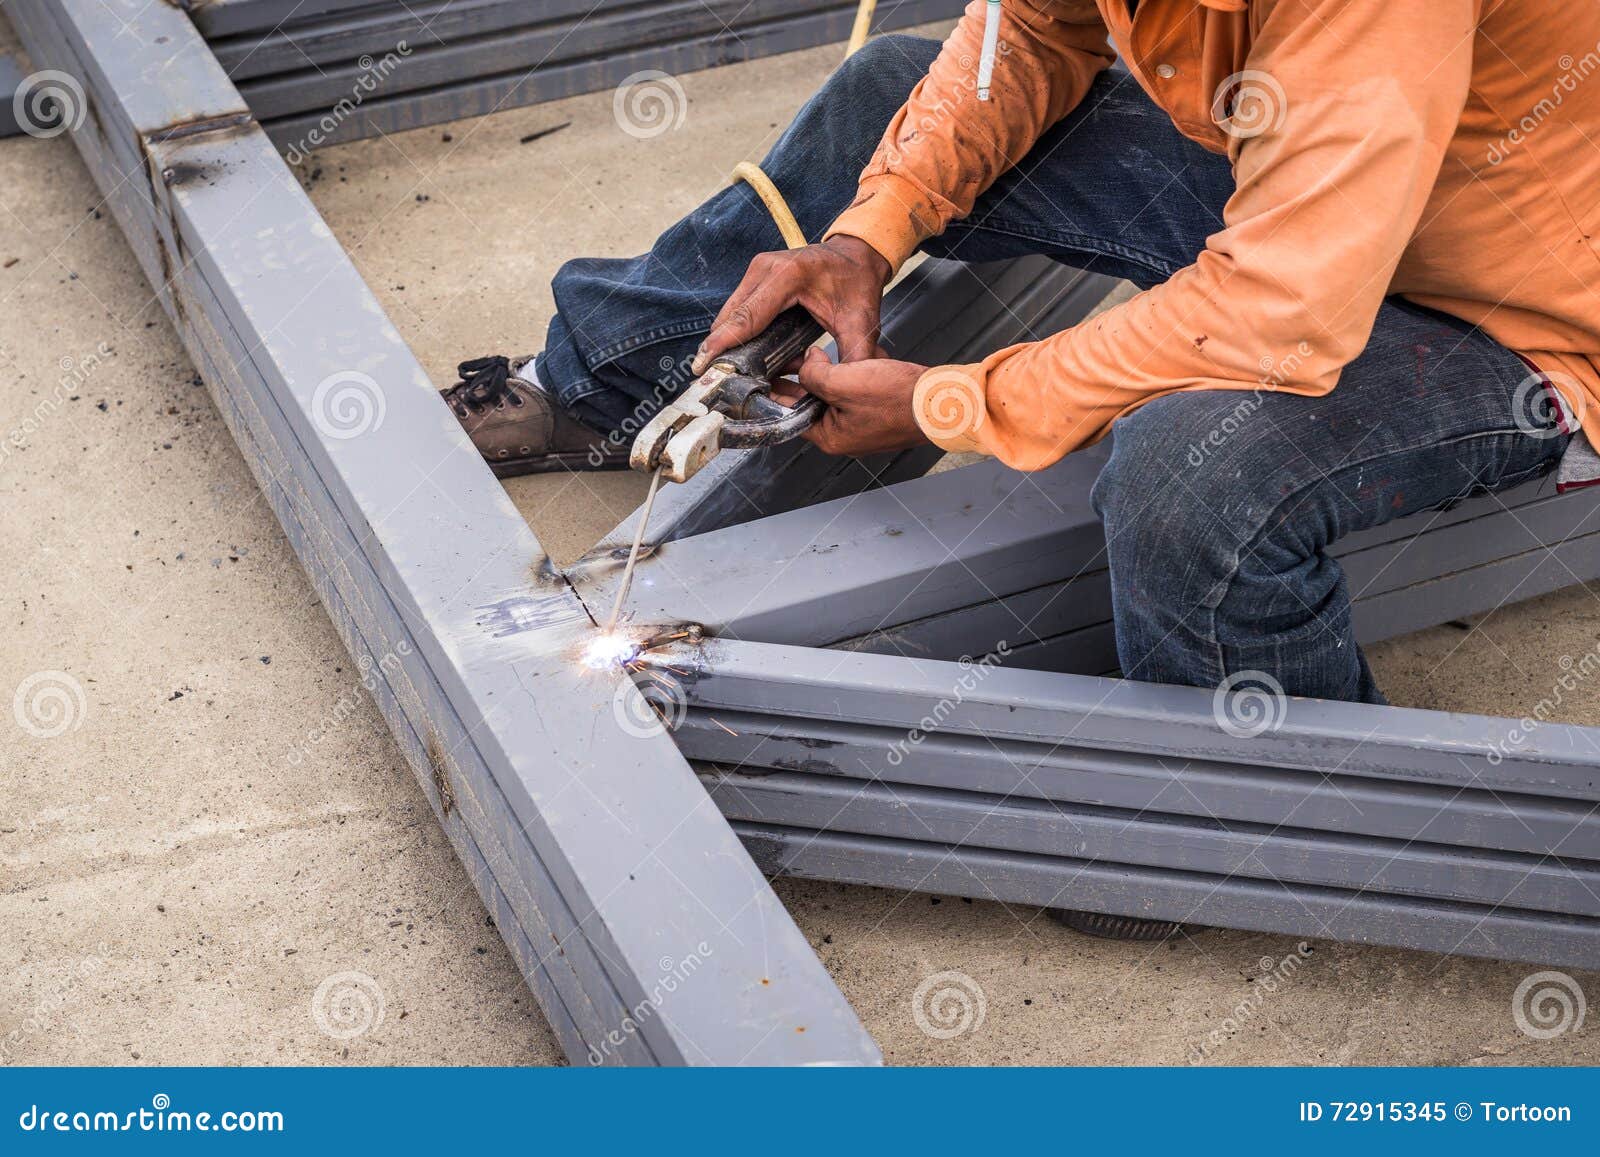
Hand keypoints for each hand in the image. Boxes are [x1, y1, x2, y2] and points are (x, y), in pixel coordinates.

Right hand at [694, 235, 891, 372]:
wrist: (857, 254)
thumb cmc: (858, 283)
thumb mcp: (861, 322)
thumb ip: (854, 357)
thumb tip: (843, 390)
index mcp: (789, 276)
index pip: (747, 317)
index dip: (723, 344)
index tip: (703, 366)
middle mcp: (766, 267)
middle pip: (731, 316)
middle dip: (720, 349)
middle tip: (712, 381)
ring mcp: (757, 268)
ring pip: (729, 313)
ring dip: (726, 341)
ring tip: (725, 371)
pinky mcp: (756, 274)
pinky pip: (737, 308)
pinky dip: (734, 331)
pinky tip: (737, 353)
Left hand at [787, 347, 929, 456]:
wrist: (941, 400)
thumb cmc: (898, 398)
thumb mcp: (843, 381)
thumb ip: (814, 373)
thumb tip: (807, 362)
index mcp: (830, 437)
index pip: (791, 415)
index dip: (777, 392)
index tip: (765, 376)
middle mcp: (845, 436)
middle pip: (812, 404)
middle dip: (806, 378)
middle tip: (789, 359)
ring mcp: (864, 425)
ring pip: (837, 394)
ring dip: (834, 373)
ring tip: (827, 355)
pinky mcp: (879, 413)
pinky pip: (859, 391)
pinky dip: (858, 374)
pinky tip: (865, 360)